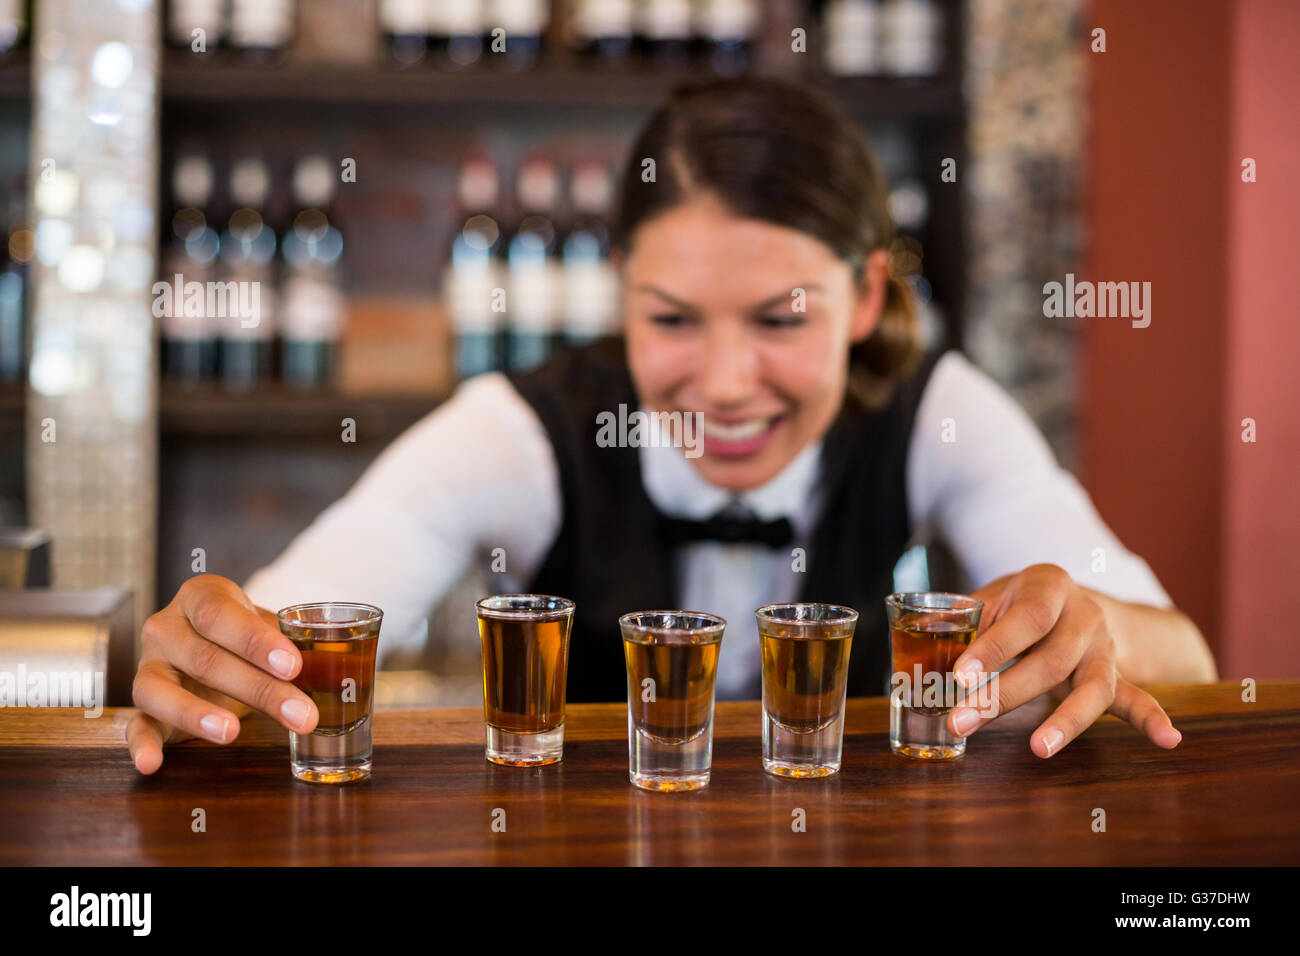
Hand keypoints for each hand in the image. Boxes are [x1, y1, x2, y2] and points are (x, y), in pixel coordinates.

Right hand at [125, 574, 318, 773]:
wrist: (208, 642)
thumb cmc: (245, 635)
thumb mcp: (267, 629)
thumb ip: (293, 647)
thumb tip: (338, 678)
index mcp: (199, 597)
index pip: (222, 616)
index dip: (256, 641)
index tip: (293, 665)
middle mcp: (165, 627)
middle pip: (205, 659)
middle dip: (258, 689)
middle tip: (301, 714)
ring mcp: (148, 666)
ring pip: (161, 691)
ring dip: (197, 715)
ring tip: (231, 732)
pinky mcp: (141, 706)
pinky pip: (134, 725)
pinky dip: (139, 745)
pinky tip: (151, 764)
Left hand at [949, 564, 1182, 756]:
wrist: (1072, 601)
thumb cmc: (1014, 604)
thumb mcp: (989, 598)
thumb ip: (958, 621)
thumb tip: (912, 645)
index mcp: (1047, 585)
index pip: (1025, 618)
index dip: (994, 648)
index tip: (960, 676)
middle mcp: (1083, 614)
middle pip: (1050, 660)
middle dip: (1003, 695)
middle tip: (962, 722)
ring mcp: (1105, 647)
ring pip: (1092, 686)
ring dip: (1064, 722)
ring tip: (1038, 749)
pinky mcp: (1119, 675)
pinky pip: (1137, 697)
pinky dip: (1152, 719)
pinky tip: (1168, 739)